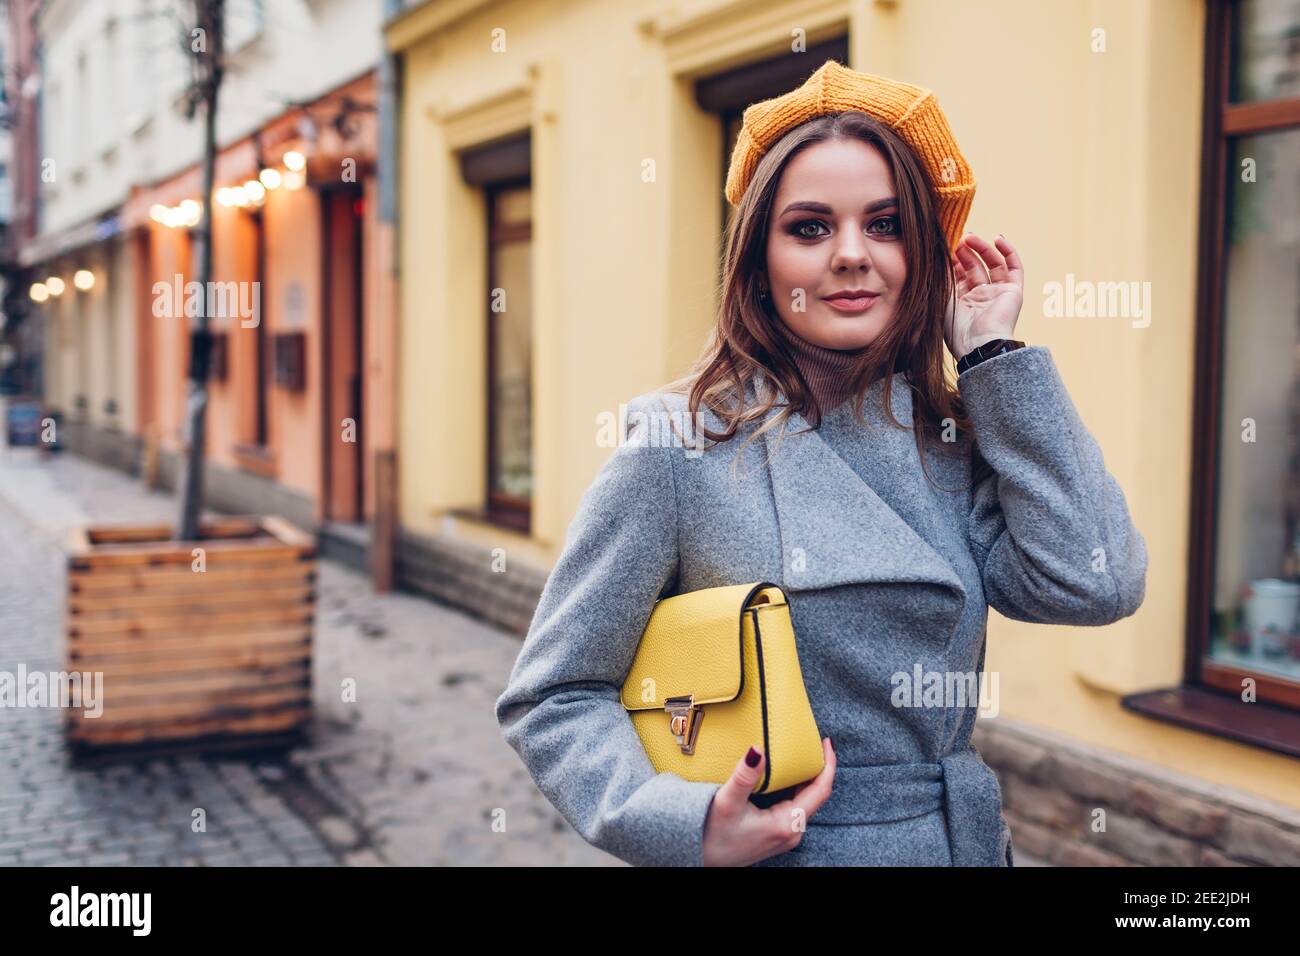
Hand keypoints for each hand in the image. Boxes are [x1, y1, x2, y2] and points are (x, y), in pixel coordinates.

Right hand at [702, 737, 835, 865]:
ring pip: (807, 802)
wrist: (700, 857)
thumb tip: (757, 750)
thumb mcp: (727, 802)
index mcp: (787, 824)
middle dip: (819, 768)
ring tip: (804, 755)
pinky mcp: (777, 834)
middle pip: (817, 795)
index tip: (826, 742)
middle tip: (815, 743)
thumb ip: (744, 776)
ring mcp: (786, 835)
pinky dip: (797, 788)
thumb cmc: (712, 835)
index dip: (827, 764)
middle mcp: (792, 832)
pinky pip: (796, 808)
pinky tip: (788, 777)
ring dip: (808, 778)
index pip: (820, 790)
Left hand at [945, 233, 1023, 361]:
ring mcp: (997, 294)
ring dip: (982, 248)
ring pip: (993, 264)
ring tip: (970, 237)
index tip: (945, 247)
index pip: (959, 274)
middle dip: (966, 252)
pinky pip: (1015, 268)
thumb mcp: (942, 298)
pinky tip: (998, 238)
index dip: (953, 259)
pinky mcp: (1013, 292)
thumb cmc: (955, 328)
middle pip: (975, 267)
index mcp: (962, 302)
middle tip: (958, 240)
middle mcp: (980, 297)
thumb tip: (936, 256)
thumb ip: (941, 277)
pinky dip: (1008, 252)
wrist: (978, 344)